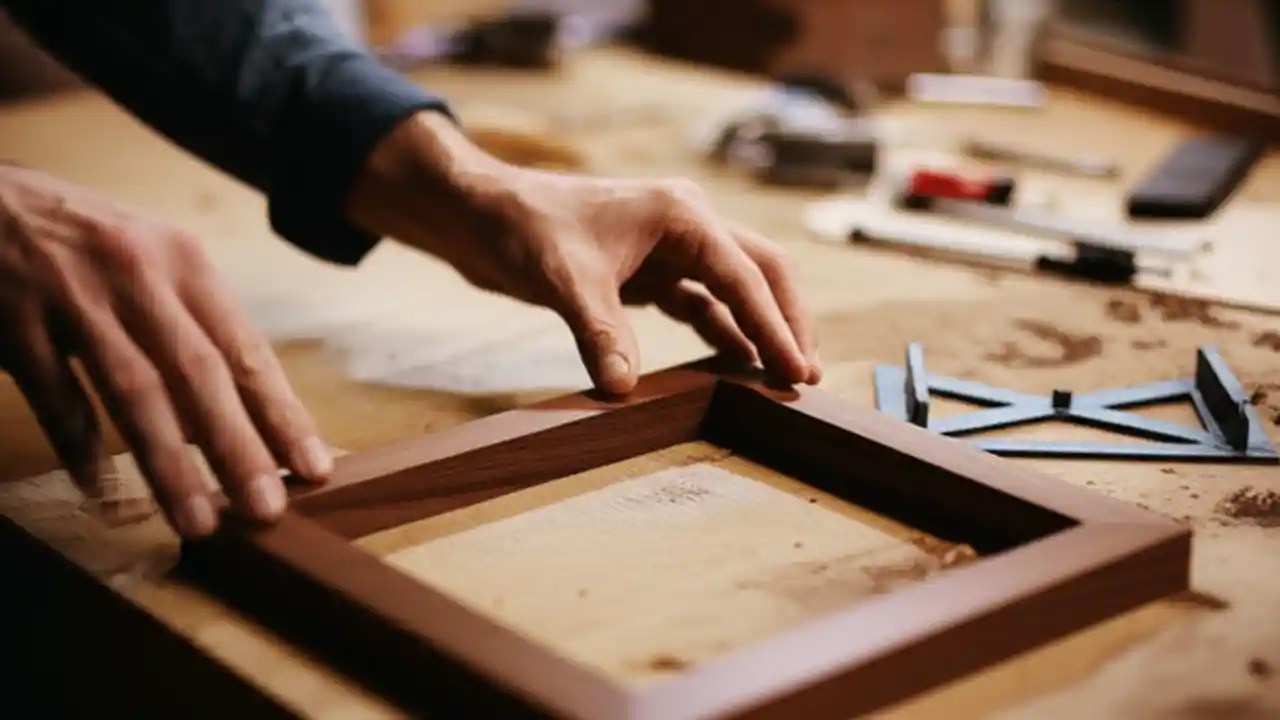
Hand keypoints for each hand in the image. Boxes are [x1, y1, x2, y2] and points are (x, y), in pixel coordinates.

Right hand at [0, 165, 331, 538]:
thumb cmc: (79, 239)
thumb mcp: (147, 261)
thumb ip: (190, 330)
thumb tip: (235, 421)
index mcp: (183, 261)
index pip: (246, 349)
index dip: (281, 413)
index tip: (314, 467)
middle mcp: (137, 273)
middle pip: (200, 373)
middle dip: (238, 448)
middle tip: (266, 510)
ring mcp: (72, 295)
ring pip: (133, 391)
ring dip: (168, 463)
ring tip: (196, 521)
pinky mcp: (13, 320)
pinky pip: (56, 395)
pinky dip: (79, 445)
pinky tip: (101, 491)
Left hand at [347, 112, 820, 392]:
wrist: (479, 213)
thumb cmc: (523, 228)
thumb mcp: (563, 280)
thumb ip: (599, 333)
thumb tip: (623, 391)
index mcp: (681, 214)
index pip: (745, 275)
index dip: (775, 326)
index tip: (796, 371)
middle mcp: (687, 224)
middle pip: (761, 273)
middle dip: (787, 322)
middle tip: (805, 377)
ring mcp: (670, 247)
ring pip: (736, 289)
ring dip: (759, 329)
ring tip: (781, 378)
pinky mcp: (649, 272)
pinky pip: (701, 303)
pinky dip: (722, 332)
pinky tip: (735, 366)